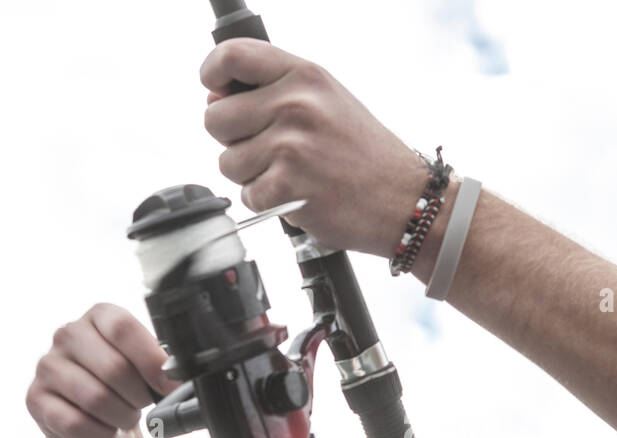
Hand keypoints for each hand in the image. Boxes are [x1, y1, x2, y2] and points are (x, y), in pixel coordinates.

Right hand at [25, 303, 178, 437]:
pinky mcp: (35, 398)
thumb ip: (159, 363)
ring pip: (96, 399)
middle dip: (139, 396)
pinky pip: (76, 424)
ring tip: (124, 416)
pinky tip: (103, 429)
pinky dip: (100, 435)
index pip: (123, 328)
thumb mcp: (144, 364)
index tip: (169, 385)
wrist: (91, 413)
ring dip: (122, 417)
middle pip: (114, 368)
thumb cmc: (124, 384)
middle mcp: (67, 334)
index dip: (151, 360)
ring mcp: (47, 366)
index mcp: (99, 316)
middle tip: (142, 403)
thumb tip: (175, 374)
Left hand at [200, 38, 424, 257]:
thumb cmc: (366, 154)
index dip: (212, 73)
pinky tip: (297, 196)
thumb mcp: (327, 102)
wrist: (404, 200)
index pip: (232, 55)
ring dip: (252, 175)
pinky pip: (247, 195)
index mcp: (305, 76)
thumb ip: (274, 92)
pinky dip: (267, 203)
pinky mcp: (287, 186)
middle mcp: (295, 104)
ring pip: (228, 162)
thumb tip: (215, 99)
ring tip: (291, 175)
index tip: (215, 90)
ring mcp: (290, 146)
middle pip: (216, 119)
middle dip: (235, 140)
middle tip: (272, 150)